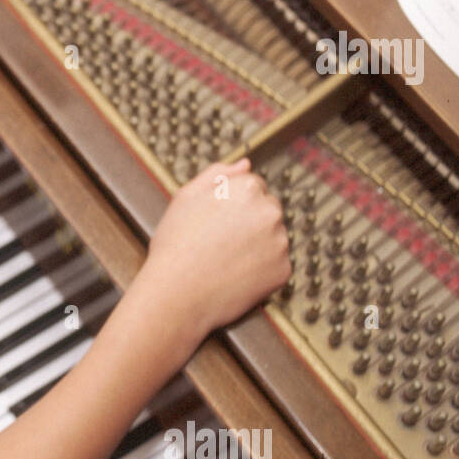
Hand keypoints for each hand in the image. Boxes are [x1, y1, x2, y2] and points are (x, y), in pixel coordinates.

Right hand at [139, 158, 290, 341]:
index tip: (215, 222)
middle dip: (249, 222)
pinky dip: (260, 270)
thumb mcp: (185, 197)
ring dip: (257, 245)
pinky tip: (235, 275)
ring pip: (273, 237)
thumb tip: (245, 164)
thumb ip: (217, 173)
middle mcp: (270, 211)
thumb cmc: (175, 246)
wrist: (176, 294)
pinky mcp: (283, 270)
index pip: (254, 187)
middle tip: (219, 242)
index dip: (232, 205)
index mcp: (248, 188)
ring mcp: (280, 242)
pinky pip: (275, 265)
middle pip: (267, 210)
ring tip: (225, 260)